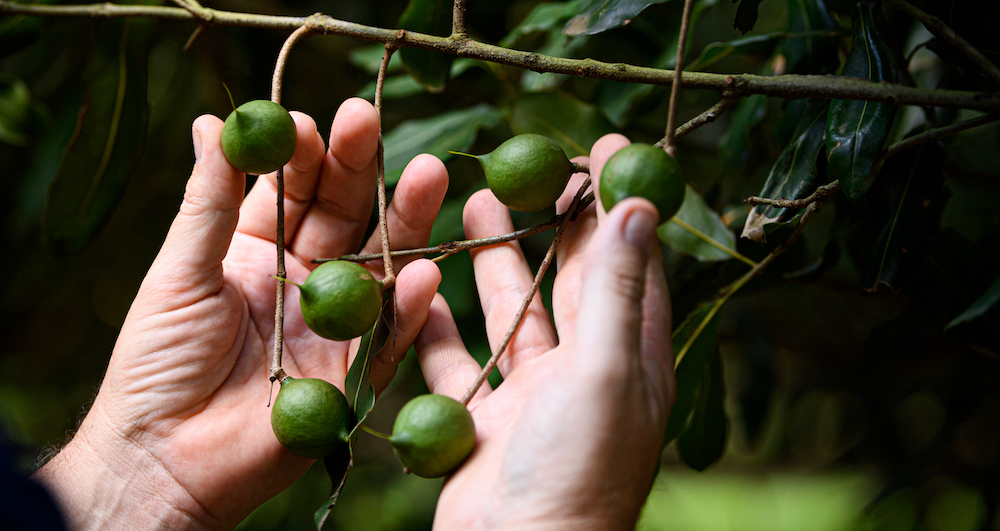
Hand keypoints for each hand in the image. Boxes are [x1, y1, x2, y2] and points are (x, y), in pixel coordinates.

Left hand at [34, 98, 447, 529]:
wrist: (163, 456)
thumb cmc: (157, 362)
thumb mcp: (179, 271)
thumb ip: (208, 200)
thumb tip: (214, 120)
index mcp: (256, 250)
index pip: (292, 189)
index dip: (306, 154)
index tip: (314, 121)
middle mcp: (303, 279)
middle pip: (343, 215)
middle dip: (361, 168)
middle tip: (371, 121)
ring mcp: (333, 323)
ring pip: (378, 263)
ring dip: (406, 220)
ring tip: (431, 172)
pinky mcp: (354, 372)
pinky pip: (389, 335)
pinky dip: (408, 307)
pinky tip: (422, 272)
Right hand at [418, 134, 674, 528]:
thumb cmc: (576, 470)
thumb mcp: (605, 371)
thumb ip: (615, 289)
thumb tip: (640, 205)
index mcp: (630, 360)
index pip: (632, 262)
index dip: (620, 204)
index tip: (605, 146)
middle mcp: (585, 373)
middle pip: (570, 281)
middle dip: (552, 222)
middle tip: (531, 167)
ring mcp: (532, 397)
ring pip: (510, 314)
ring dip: (492, 261)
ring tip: (472, 206)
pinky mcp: (482, 421)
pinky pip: (457, 362)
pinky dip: (438, 327)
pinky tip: (418, 288)